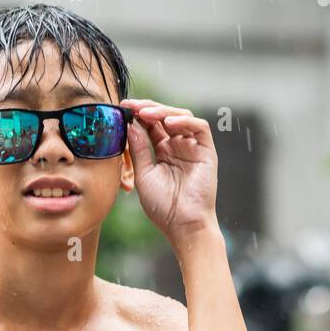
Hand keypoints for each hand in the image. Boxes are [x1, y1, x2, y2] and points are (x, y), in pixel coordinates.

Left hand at [121, 98, 218, 247]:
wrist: (183, 225)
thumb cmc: (163, 207)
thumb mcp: (144, 175)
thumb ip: (139, 150)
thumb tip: (131, 125)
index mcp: (164, 152)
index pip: (151, 125)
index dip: (138, 115)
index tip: (122, 108)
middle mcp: (179, 146)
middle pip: (165, 117)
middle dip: (148, 108)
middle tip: (131, 105)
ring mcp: (193, 147)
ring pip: (181, 117)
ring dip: (163, 112)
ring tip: (145, 113)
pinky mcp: (207, 151)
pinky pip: (199, 128)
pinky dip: (185, 121)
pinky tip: (168, 123)